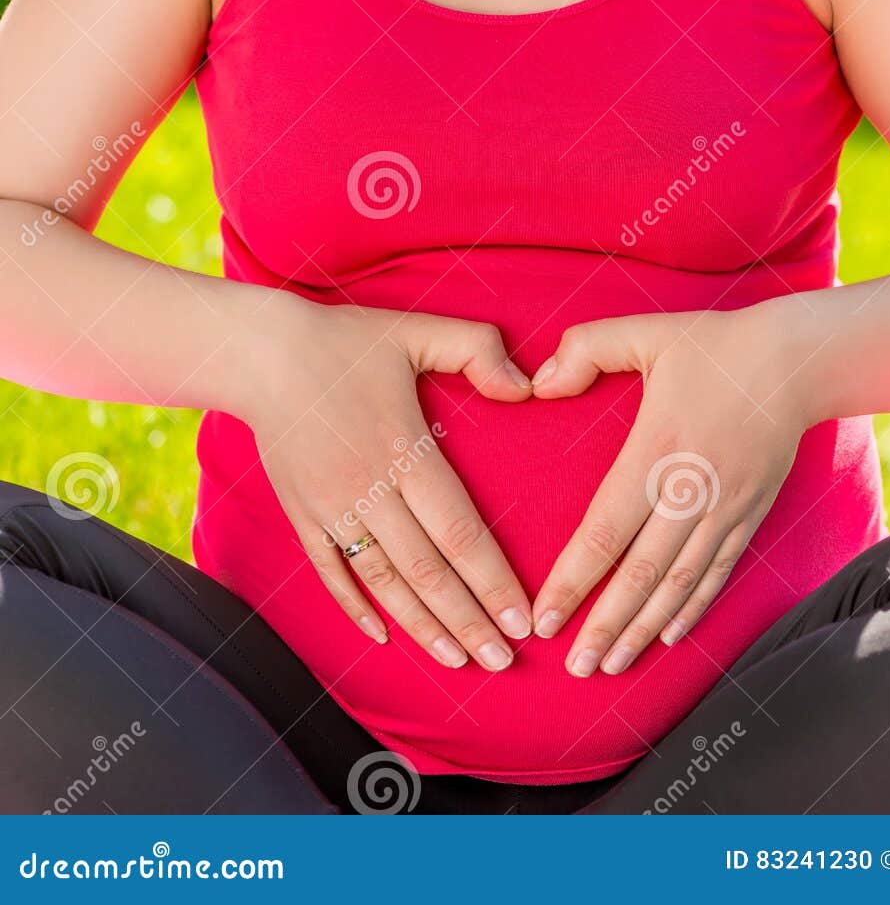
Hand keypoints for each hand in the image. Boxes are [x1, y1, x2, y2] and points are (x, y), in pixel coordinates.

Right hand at [243, 300, 534, 671]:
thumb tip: (527, 386)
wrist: (258, 352)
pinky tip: (382, 638)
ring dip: (422, 626)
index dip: (493, 582)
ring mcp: (330, 508)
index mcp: (404, 451)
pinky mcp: (301, 514)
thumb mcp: (418, 330)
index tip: (523, 621)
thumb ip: (477, 350)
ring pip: (383, 583)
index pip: (460, 533)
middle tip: (504, 663)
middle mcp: (368, 490)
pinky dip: (356, 608)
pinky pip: (331, 572)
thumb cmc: (346, 340)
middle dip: (468, 622)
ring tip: (458, 661)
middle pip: (427, 572)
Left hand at [527, 304, 809, 676]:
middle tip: (572, 668)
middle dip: (604, 626)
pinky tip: (668, 637)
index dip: (573, 580)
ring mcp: (725, 509)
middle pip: (642, 574)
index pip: (605, 531)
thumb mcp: (644, 333)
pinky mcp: (750, 515)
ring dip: (644, 630)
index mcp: (657, 451)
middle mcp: (691, 491)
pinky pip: (717, 573)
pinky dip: (692, 610)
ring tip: (611, 666)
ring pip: (680, 585)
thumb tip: (538, 383)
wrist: (795, 360)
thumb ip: (585, 349)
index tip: (545, 618)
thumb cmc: (713, 345)